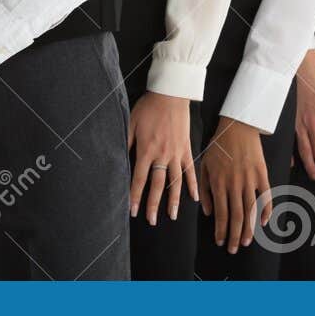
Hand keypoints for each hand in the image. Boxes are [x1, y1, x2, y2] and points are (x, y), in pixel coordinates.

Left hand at [128, 91, 197, 224]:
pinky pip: (190, 170)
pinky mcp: (186, 149)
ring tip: (172, 216)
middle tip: (151, 220)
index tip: (133, 211)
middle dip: (153, 204)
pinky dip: (193, 184)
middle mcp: (162, 155)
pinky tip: (194, 198)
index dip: (135, 197)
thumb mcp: (131, 123)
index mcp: (146, 150)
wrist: (170, 94)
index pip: (139, 179)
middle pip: (157, 185)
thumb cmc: (148, 108)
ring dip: (173, 200)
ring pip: (175, 182)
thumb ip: (126, 143)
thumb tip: (119, 159)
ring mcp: (176, 153)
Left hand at [198, 117, 270, 253]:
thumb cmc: (218, 146)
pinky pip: (266, 196)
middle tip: (234, 249)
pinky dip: (266, 210)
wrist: (237, 126)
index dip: (221, 230)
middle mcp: (235, 184)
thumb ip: (205, 190)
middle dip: (235, 236)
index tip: (220, 242)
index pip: (220, 213)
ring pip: (251, 210)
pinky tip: (264, 222)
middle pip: (236, 216)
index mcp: (219, 183)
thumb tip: (207, 213)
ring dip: (249, 229)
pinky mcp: (262, 174)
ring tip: (247, 242)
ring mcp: (250, 180)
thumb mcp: (204, 166)